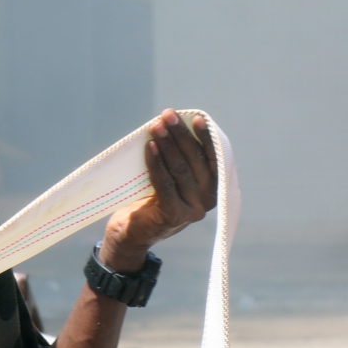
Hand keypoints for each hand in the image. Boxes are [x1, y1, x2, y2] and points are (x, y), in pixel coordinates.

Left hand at [100, 109, 217, 270]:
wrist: (132, 233)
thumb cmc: (152, 198)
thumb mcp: (173, 177)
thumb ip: (182, 159)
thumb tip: (174, 126)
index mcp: (214, 188)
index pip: (214, 158)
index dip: (206, 138)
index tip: (196, 118)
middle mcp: (208, 200)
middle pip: (195, 160)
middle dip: (180, 135)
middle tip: (167, 115)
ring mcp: (193, 209)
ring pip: (180, 169)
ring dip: (167, 144)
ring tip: (156, 126)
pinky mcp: (174, 215)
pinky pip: (165, 182)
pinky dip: (157, 162)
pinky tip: (150, 146)